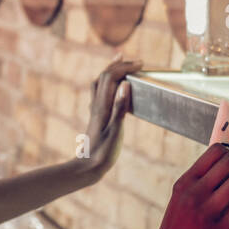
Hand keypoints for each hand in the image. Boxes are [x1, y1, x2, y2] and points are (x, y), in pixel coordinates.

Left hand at [76, 56, 141, 181]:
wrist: (87, 167)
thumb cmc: (103, 152)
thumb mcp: (115, 131)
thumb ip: (120, 107)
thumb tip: (125, 84)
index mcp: (102, 106)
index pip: (111, 77)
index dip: (125, 67)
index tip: (141, 64)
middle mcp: (96, 105)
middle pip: (104, 76)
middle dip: (119, 65)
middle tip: (136, 62)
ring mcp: (95, 110)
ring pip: (100, 83)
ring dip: (111, 71)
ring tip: (120, 63)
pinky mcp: (97, 117)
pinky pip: (100, 93)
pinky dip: (108, 83)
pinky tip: (114, 87)